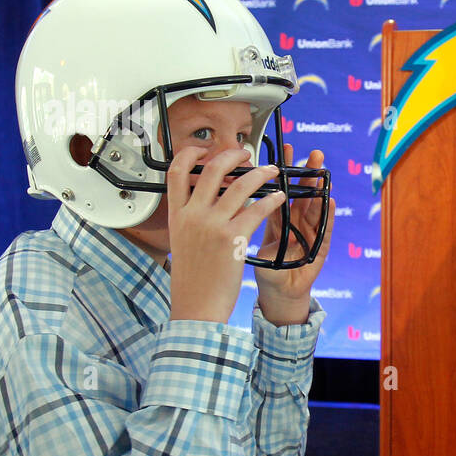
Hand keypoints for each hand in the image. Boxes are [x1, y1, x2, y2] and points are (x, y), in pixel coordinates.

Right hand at [167, 146, 284, 322]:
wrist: (196, 306)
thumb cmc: (193, 280)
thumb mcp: (182, 242)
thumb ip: (190, 219)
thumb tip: (203, 202)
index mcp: (177, 216)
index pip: (175, 172)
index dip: (190, 154)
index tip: (205, 150)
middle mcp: (192, 216)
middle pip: (211, 170)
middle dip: (232, 155)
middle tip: (246, 154)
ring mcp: (212, 226)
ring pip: (239, 185)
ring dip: (260, 173)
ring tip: (272, 171)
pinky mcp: (232, 239)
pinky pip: (257, 210)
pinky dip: (272, 200)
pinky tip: (280, 198)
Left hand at [254, 144, 333, 325]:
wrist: (277, 295)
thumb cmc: (264, 270)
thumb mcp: (244, 244)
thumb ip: (240, 223)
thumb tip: (220, 201)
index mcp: (276, 220)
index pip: (278, 189)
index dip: (282, 170)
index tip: (283, 148)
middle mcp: (294, 224)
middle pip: (300, 193)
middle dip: (305, 172)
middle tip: (312, 153)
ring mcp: (307, 236)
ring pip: (313, 207)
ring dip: (319, 188)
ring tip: (323, 171)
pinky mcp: (318, 251)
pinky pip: (324, 231)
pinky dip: (328, 215)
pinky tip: (331, 200)